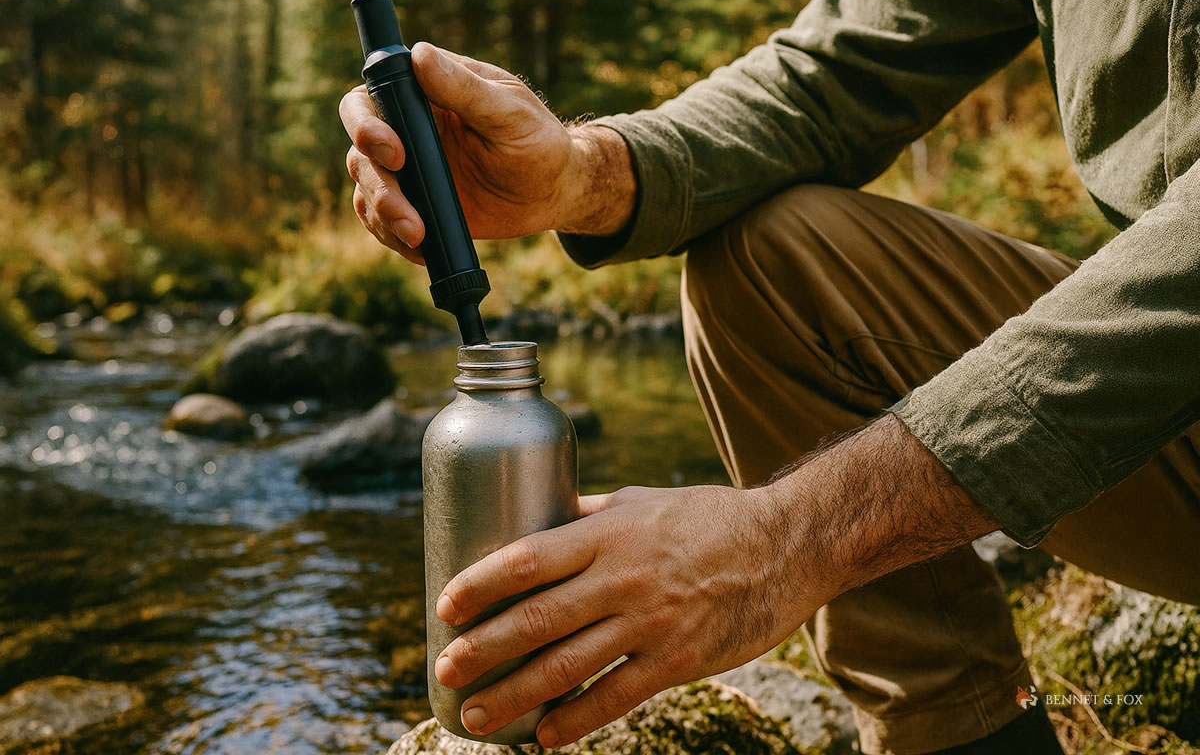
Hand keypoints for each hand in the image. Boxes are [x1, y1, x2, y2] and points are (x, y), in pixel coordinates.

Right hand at [339, 44, 632, 263]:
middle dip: (375, 182)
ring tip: (418, 235)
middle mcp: (407, 131)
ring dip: (383, 214)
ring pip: (367, 190)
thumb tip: (419, 55)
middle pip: (361, 151)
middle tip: (406, 210)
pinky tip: (420, 247)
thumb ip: (465, 88)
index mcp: (423, 95)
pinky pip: (383, 222)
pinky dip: (391, 236)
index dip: (366, 124)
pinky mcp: (417, 205)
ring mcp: (409, 171)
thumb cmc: (538, 141)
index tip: (395, 152)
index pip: (370, 98)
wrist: (553, 192)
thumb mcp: (510, 112)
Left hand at [431, 483, 830, 747]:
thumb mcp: (642, 500)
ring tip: (474, 714)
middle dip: (482, 647)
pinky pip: (617, 697)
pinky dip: (575, 721)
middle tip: (443, 668)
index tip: (445, 604)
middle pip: (537, 618)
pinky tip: (544, 737)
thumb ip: (589, 516)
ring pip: (568, 665)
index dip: (480, 583)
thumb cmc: (708, 517)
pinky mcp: (679, 659)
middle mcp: (625, 576)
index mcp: (610, 532)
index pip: (528, 558)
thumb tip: (534, 524)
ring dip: (514, 694)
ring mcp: (652, 622)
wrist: (786, 546)